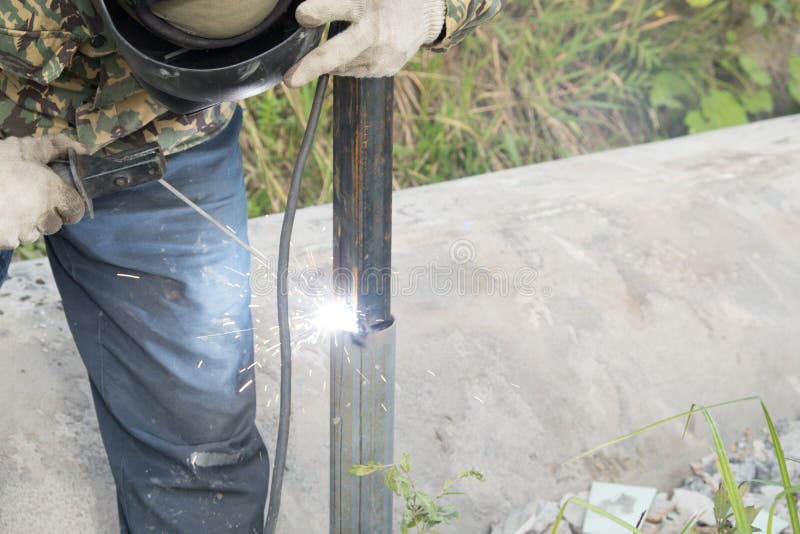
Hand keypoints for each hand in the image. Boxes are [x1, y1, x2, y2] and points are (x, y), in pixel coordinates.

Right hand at [0, 135, 85, 249]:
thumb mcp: (26, 148)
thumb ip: (57, 147)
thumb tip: (84, 148)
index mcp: (54, 193)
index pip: (76, 211)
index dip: (68, 206)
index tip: (56, 200)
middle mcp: (44, 215)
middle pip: (54, 224)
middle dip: (44, 215)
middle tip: (25, 199)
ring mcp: (25, 230)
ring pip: (34, 233)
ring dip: (26, 223)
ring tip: (9, 205)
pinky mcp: (8, 240)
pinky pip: (14, 240)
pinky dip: (8, 231)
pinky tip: (0, 214)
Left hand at [284, 0, 445, 87]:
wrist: (424, 14)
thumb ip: (337, 2)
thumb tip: (305, 16)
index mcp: (367, 5)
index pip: (338, 6)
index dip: (317, 11)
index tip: (302, 15)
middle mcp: (374, 34)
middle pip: (336, 53)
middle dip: (311, 67)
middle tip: (290, 81)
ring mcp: (382, 56)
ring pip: (341, 66)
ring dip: (331, 60)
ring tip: (344, 42)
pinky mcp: (386, 69)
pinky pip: (355, 71)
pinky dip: (348, 63)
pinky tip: (358, 49)